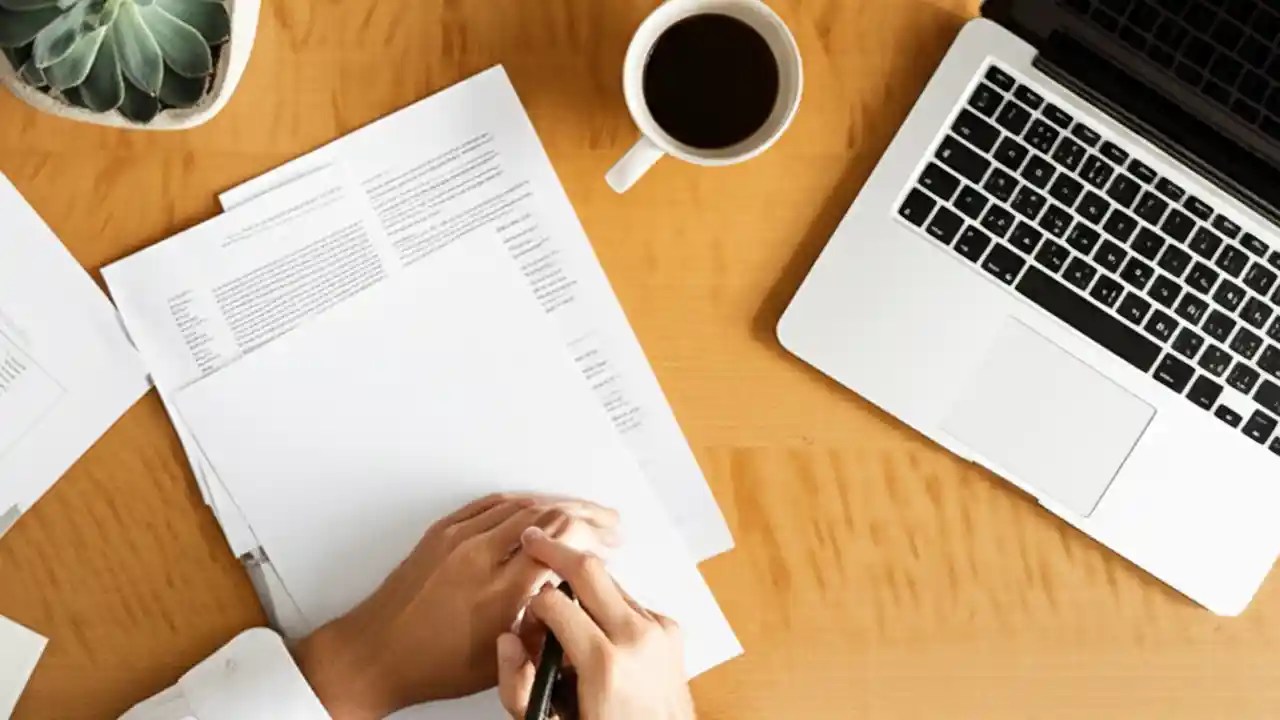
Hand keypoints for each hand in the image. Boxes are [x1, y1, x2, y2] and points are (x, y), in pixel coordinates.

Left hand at [294, 493, 618, 719]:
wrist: (374, 655)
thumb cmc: (431, 665)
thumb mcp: (501, 656)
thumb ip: (539, 622)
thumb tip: (570, 593)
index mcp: (498, 590)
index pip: (559, 540)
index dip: (592, 536)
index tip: (607, 545)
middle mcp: (478, 556)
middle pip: (547, 514)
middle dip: (586, 514)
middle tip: (609, 522)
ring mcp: (457, 538)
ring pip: (521, 503)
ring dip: (558, 503)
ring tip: (582, 511)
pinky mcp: (441, 532)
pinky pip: (491, 504)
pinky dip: (521, 502)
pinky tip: (537, 505)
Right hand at [497, 527, 694, 719]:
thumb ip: (519, 684)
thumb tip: (508, 639)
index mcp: (605, 663)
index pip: (555, 603)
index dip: (532, 604)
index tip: (527, 615)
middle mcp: (637, 638)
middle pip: (591, 569)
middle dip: (556, 550)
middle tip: (534, 541)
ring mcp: (659, 631)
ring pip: (612, 583)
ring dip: (585, 586)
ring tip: (566, 606)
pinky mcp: (671, 631)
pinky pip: (631, 603)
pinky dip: (610, 608)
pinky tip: (599, 630)